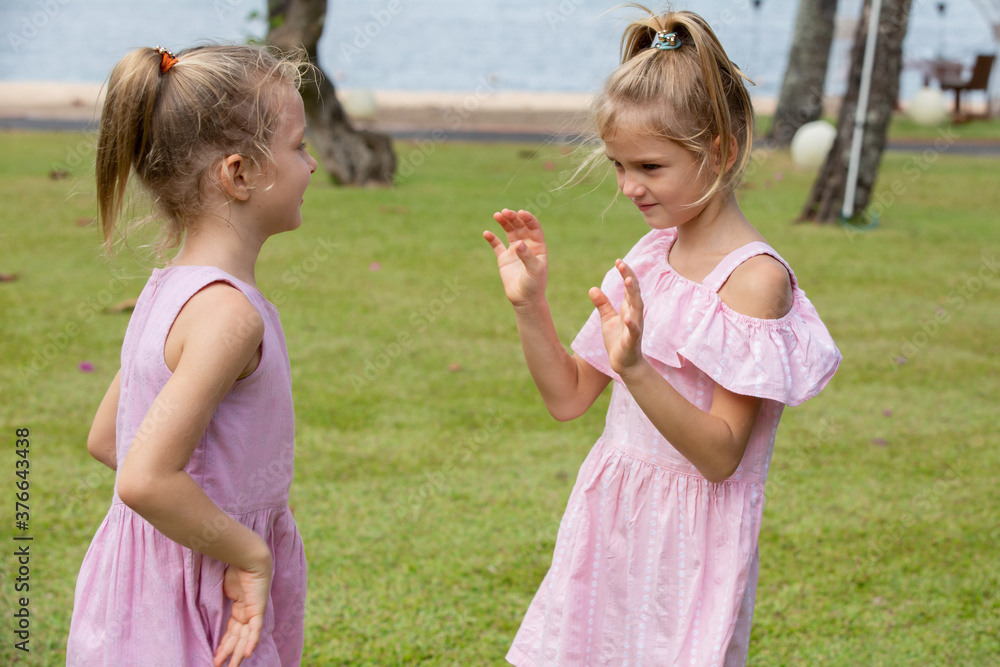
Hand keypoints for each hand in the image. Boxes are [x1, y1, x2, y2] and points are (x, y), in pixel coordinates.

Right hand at [213, 556, 272, 666]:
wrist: (248, 556)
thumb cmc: (234, 567)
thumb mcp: (223, 588)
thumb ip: (217, 600)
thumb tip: (204, 604)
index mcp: (240, 608)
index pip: (231, 631)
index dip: (223, 644)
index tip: (215, 656)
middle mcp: (248, 612)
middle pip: (237, 638)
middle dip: (229, 653)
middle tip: (219, 666)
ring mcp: (253, 611)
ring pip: (245, 638)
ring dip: (238, 653)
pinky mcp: (258, 609)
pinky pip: (255, 629)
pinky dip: (251, 642)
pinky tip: (247, 654)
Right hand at [483, 209, 548, 306]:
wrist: (525, 300)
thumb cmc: (534, 285)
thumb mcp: (534, 270)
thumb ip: (527, 256)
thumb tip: (518, 243)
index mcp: (538, 246)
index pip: (534, 228)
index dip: (528, 219)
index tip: (521, 213)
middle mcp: (527, 246)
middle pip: (520, 227)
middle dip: (513, 218)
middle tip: (504, 212)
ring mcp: (515, 251)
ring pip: (509, 232)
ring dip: (504, 223)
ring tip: (497, 215)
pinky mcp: (504, 258)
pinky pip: (497, 245)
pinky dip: (492, 238)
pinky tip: (486, 233)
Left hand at [589, 259, 646, 374]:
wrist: (625, 364)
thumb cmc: (618, 340)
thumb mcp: (607, 319)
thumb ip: (602, 304)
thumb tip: (592, 288)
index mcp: (629, 308)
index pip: (630, 287)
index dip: (626, 273)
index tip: (619, 261)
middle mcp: (635, 315)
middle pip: (634, 292)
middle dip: (630, 278)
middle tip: (622, 264)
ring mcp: (635, 327)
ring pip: (637, 308)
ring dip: (633, 294)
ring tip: (628, 281)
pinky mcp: (632, 341)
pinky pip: (634, 331)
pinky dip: (631, 324)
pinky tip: (627, 317)